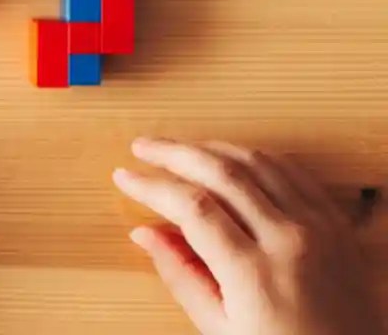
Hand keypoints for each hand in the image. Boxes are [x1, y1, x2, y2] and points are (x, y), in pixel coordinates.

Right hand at [114, 138, 381, 334]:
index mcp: (254, 274)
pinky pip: (294, 171)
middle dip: (174, 152)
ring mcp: (319, 227)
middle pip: (222, 172)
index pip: (192, 207)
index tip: (126, 177)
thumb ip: (181, 276)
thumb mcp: (221, 330)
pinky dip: (256, 156)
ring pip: (258, 162)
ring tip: (181, 149)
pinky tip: (232, 158)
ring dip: (212, 148)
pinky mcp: (337, 223)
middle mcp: (290, 241)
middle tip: (143, 147)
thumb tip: (145, 233)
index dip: (152, 186)